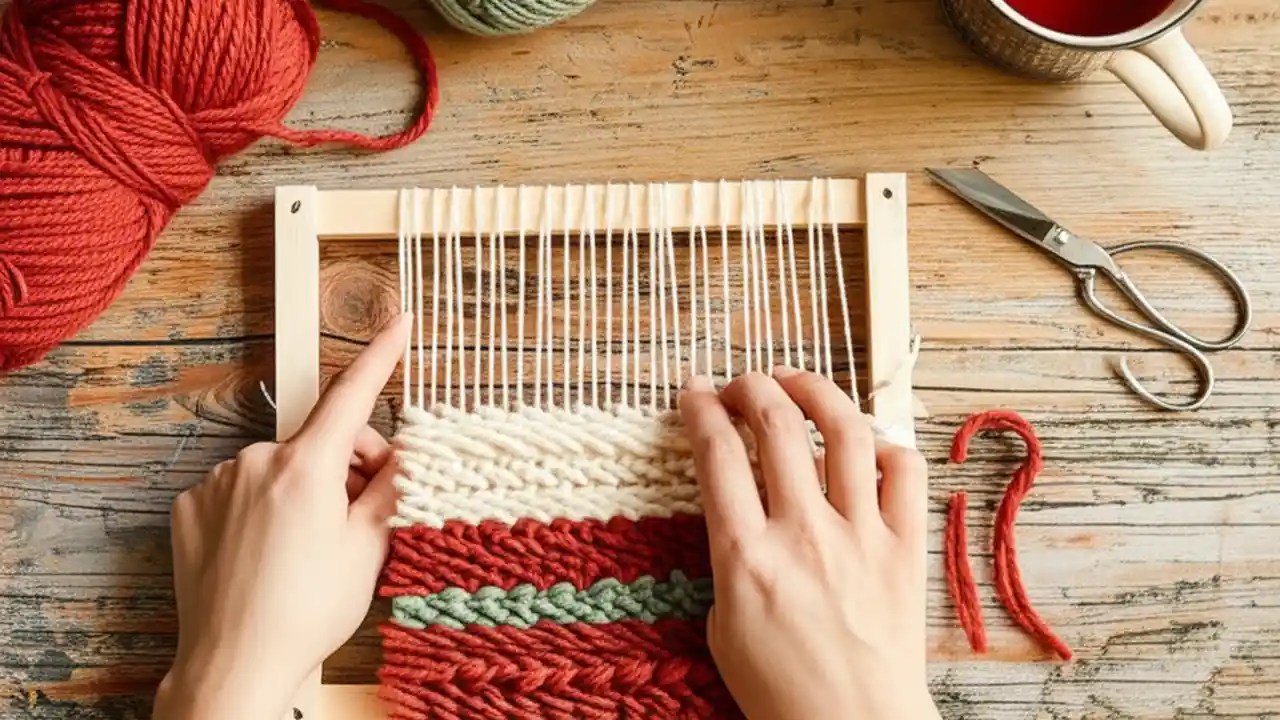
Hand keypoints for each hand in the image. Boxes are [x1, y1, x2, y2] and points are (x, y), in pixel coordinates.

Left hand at [154, 315, 412, 719]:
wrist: (234, 666)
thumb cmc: (306, 613)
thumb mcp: (368, 549)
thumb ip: (392, 489)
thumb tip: (409, 452)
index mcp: (306, 468)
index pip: (352, 394)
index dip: (382, 355)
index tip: (401, 321)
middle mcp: (256, 462)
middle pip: (321, 441)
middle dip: (350, 467)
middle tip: (365, 517)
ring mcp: (218, 483)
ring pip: (282, 467)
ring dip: (306, 490)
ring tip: (313, 546)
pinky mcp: (192, 506)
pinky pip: (242, 489)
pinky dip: (264, 506)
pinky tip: (272, 549)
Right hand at [680, 368, 938, 719]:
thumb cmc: (781, 691)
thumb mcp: (722, 625)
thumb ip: (729, 557)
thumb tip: (741, 506)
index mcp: (746, 557)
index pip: (717, 454)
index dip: (700, 409)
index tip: (694, 392)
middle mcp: (804, 534)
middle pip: (775, 424)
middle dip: (751, 386)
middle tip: (741, 384)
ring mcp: (860, 537)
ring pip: (844, 431)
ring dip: (815, 391)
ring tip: (796, 382)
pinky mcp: (903, 548)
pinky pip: (905, 471)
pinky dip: (885, 444)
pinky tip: (864, 443)